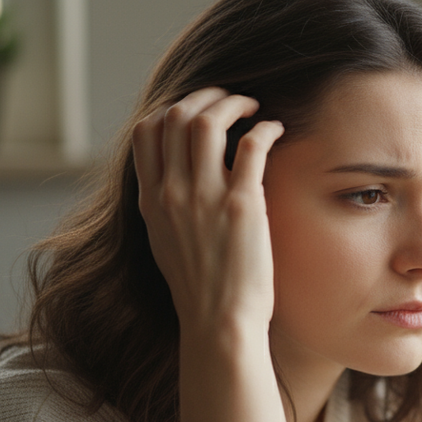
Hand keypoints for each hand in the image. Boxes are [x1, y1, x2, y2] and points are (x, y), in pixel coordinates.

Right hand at [132, 87, 284, 332]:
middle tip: (230, 99)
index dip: (172, 108)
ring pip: (207, 121)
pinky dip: (264, 127)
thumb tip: (175, 182)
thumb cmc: (201, 290)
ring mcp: (205, 197)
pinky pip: (251, 145)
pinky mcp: (243, 205)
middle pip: (176, 116)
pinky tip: (275, 128)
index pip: (146, 131)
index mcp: (151, 201)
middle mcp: (171, 193)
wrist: (219, 324)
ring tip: (252, 106)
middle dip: (205, 96)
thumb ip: (166, 208)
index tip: (196, 110)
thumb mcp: (166, 243)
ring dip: (232, 103)